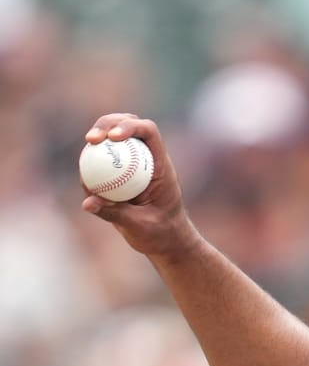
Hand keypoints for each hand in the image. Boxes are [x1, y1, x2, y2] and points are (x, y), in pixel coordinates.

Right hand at [81, 114, 195, 256]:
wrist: (165, 242)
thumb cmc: (161, 233)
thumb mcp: (140, 225)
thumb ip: (115, 213)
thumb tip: (87, 203)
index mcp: (160, 165)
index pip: (148, 132)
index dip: (130, 126)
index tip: (113, 137)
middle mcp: (146, 159)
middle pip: (128, 125)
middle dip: (108, 124)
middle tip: (92, 139)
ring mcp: (132, 165)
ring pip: (113, 140)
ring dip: (97, 137)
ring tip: (89, 146)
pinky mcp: (119, 175)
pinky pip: (102, 162)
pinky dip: (91, 164)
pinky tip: (86, 180)